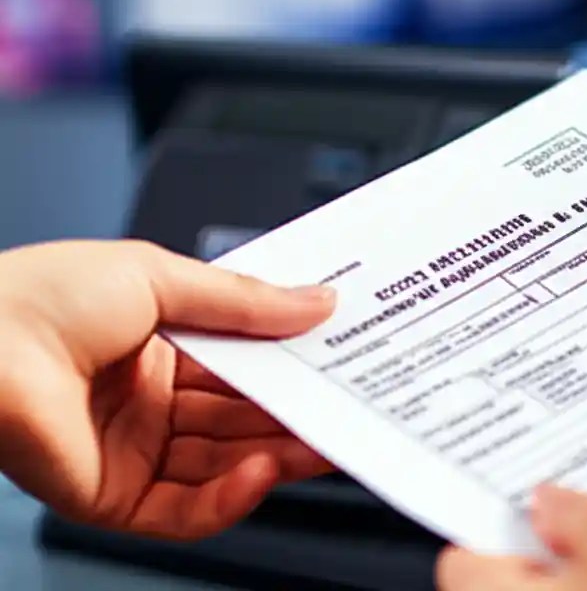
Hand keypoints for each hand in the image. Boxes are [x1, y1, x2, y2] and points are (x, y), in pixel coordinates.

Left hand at [0, 240, 336, 539]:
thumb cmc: (36, 298)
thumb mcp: (160, 278)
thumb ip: (245, 302)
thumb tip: (317, 303)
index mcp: (156, 343)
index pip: (244, 365)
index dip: (292, 367)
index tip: (341, 362)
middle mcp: (147, 399)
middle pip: (242, 418)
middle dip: (297, 417)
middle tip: (350, 411)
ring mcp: (132, 449)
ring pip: (224, 465)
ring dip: (277, 458)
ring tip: (323, 445)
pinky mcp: (113, 496)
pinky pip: (186, 509)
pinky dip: (230, 498)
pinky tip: (262, 472)